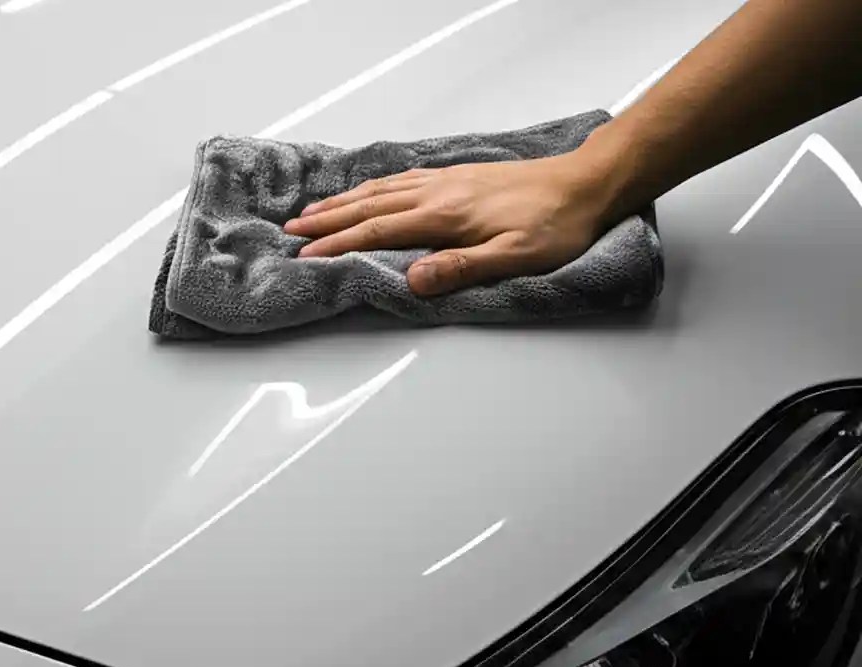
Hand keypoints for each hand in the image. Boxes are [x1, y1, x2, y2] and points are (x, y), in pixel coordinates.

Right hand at [283, 153, 615, 296]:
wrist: (585, 182)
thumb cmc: (555, 225)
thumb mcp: (515, 257)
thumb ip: (462, 268)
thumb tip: (415, 280)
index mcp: (445, 216)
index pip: (378, 230)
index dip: (339, 244)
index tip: (307, 254)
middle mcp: (437, 192)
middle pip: (369, 206)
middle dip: (327, 220)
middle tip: (291, 230)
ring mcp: (445, 180)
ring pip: (381, 189)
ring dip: (343, 201)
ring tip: (313, 210)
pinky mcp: (457, 175)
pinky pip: (401, 178)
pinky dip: (374, 185)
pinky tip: (368, 189)